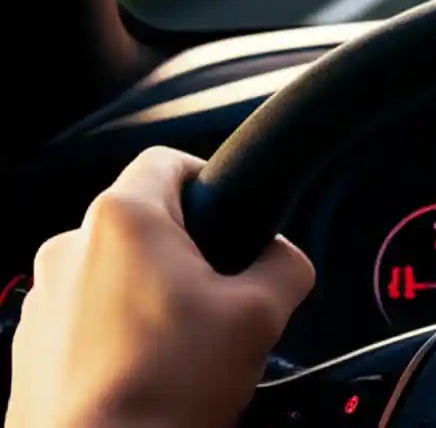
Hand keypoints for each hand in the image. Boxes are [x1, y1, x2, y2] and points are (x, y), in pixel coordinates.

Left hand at [7, 147, 314, 427]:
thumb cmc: (164, 390)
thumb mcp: (262, 314)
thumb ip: (286, 265)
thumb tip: (285, 257)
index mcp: (123, 220)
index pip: (171, 160)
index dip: (213, 179)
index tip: (233, 216)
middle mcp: (71, 248)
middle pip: (147, 224)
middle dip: (190, 256)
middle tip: (224, 301)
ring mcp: (45, 299)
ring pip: (118, 274)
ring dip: (153, 297)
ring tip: (186, 348)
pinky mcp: (33, 345)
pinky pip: (90, 318)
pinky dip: (122, 335)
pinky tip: (152, 373)